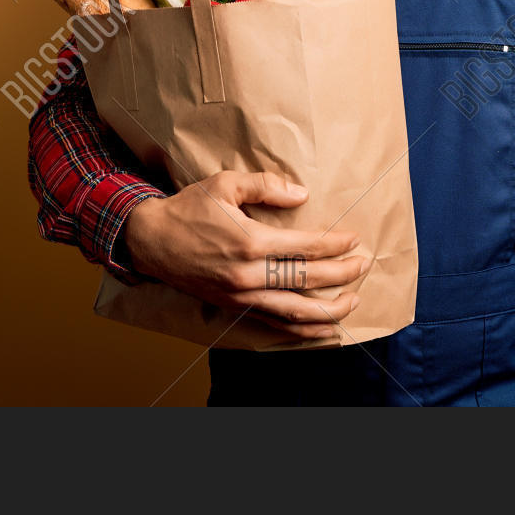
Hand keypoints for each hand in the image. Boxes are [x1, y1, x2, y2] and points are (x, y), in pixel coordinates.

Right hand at [121, 170, 370, 339]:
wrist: (151, 240)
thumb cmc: (189, 208)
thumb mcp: (225, 183)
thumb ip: (266, 185)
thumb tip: (301, 194)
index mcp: (249, 241)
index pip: (305, 246)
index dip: (334, 244)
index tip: (354, 240)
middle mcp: (247, 274)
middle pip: (306, 280)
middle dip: (341, 275)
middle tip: (363, 266)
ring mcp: (241, 296)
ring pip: (294, 312)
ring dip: (328, 310)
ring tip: (353, 302)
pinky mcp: (234, 308)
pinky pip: (274, 324)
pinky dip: (301, 330)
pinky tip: (322, 329)